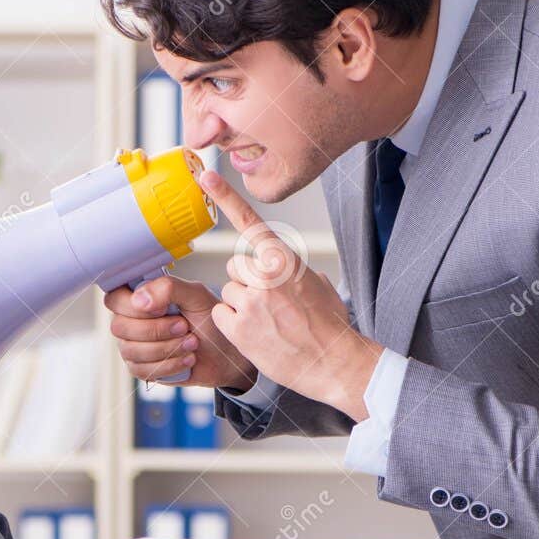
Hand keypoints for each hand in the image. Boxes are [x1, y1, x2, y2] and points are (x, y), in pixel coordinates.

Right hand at [102, 274, 257, 390]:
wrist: (226, 353)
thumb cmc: (210, 320)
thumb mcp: (196, 295)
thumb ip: (168, 288)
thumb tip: (139, 300)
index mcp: (140, 298)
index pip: (114, 298)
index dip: (133, 306)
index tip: (161, 309)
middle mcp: (131, 321)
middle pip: (119, 327)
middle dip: (156, 330)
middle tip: (184, 327)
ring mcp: (133, 346)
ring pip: (130, 350)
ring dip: (167, 349)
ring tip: (192, 343)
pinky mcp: (142, 368)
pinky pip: (141, 370)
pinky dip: (169, 365)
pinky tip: (188, 359)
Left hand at [201, 170, 382, 418]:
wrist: (333, 362)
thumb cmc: (330, 326)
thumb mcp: (319, 286)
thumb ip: (295, 271)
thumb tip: (291, 272)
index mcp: (285, 259)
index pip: (250, 223)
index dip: (225, 197)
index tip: (205, 176)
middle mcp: (265, 275)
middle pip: (235, 266)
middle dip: (245, 282)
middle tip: (267, 304)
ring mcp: (249, 301)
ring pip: (227, 291)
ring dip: (239, 305)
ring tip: (265, 323)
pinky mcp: (238, 326)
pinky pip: (220, 314)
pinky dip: (232, 324)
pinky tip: (255, 334)